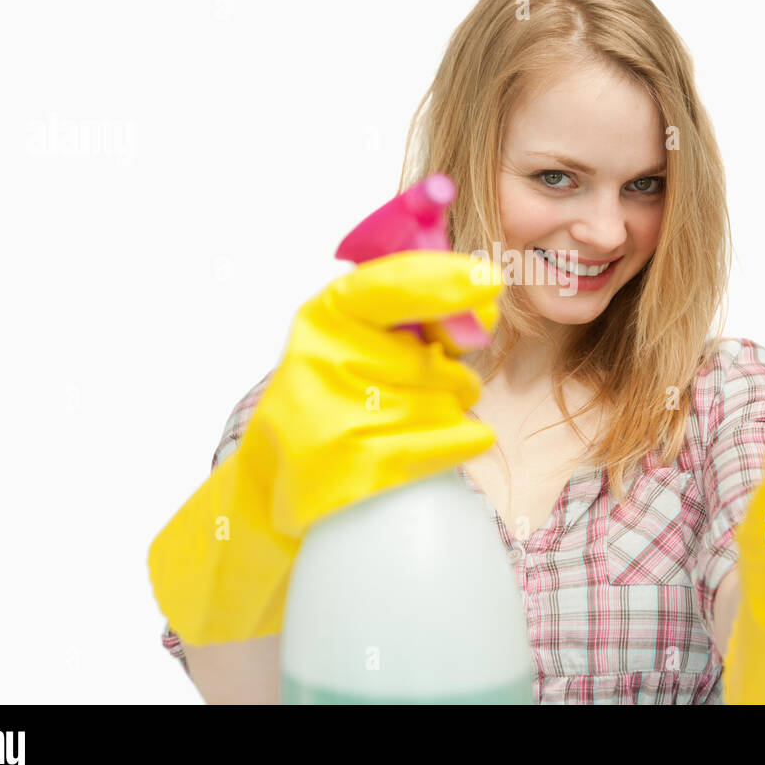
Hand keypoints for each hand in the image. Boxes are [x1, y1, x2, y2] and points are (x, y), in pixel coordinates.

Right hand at [148, 249, 504, 645]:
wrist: (275, 484)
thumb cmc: (335, 402)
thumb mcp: (354, 343)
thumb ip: (415, 320)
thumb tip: (485, 311)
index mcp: (324, 317)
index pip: (388, 287)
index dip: (443, 280)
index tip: (489, 280)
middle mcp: (324, 360)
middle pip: (437, 362)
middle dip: (449, 379)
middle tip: (415, 395)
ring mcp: (336, 416)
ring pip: (447, 404)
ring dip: (446, 415)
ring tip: (402, 427)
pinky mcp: (355, 466)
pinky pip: (447, 440)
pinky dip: (464, 440)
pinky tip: (450, 444)